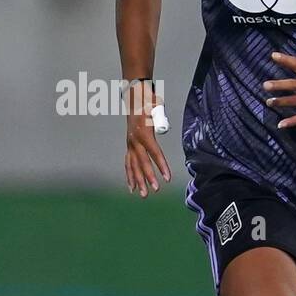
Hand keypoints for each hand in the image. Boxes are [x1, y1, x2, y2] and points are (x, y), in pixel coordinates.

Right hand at [123, 81, 171, 197]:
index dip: (161, 165)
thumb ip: (159, 116)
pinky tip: (132, 189)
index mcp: (143, 133)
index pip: (154, 152)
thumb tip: (163, 127)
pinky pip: (128, 165)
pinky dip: (130, 177)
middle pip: (142, 162)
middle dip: (149, 178)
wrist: (134, 100)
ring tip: (144, 195)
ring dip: (138, 181)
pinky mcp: (129, 148)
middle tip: (156, 190)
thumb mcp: (155, 106)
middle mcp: (134, 141)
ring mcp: (130, 145)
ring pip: (133, 166)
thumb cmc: (148, 103)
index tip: (167, 178)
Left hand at [263, 52, 295, 128]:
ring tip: (269, 102)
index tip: (273, 56)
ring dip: (282, 102)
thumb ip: (295, 63)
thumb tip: (273, 56)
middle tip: (266, 85)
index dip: (285, 59)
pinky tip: (280, 124)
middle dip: (280, 85)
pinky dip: (292, 122)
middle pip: (294, 84)